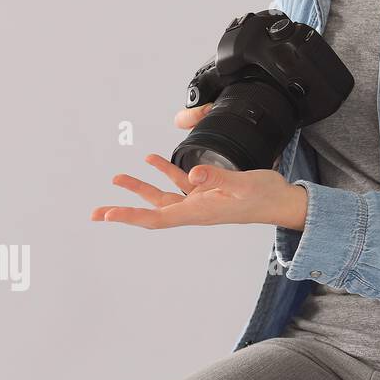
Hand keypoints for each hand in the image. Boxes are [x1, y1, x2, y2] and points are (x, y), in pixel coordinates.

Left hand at [90, 104, 305, 229]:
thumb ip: (217, 178)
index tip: (108, 215)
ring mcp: (200, 201)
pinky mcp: (208, 192)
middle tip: (97, 212)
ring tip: (118, 179)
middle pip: (152, 212)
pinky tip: (153, 161)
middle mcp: (195, 210)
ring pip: (162, 197)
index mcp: (199, 212)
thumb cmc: (265, 197)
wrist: (282, 201)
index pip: (157, 218)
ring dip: (140, 187)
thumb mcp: (242, 185)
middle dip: (125, 210)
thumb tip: (192, 174)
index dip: (130, 216)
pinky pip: (179, 184)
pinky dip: (165, 173)